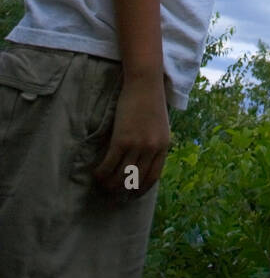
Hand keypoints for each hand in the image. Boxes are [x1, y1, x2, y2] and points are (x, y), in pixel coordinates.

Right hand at [92, 77, 171, 195]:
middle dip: (122, 191)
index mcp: (164, 146)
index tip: (131, 196)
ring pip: (121, 176)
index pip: (153, 178)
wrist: (145, 81)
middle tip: (111, 192)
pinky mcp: (122, 139)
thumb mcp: (160, 125)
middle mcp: (152, 149)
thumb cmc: (152, 100)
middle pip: (135, 180)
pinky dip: (101, 172)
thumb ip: (155, 143)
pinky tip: (96, 173)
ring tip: (101, 184)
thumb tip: (143, 160)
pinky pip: (109, 164)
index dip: (140, 190)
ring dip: (109, 184)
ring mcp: (138, 145)